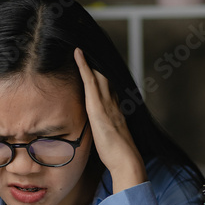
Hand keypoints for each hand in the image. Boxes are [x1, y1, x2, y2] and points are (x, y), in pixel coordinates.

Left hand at [74, 48, 146, 192]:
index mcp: (116, 110)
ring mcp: (106, 104)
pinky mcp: (98, 108)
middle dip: (97, 60)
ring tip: (81, 42)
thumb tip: (101, 133)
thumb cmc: (118, 157)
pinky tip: (78, 53)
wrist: (127, 162)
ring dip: (90, 58)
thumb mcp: (110, 140)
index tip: (97, 61)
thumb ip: (105, 132)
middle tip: (89, 42)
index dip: (102, 73)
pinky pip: (90, 81)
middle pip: (104, 75)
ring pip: (98, 74)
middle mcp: (113, 102)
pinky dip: (84, 66)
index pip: (108, 86)